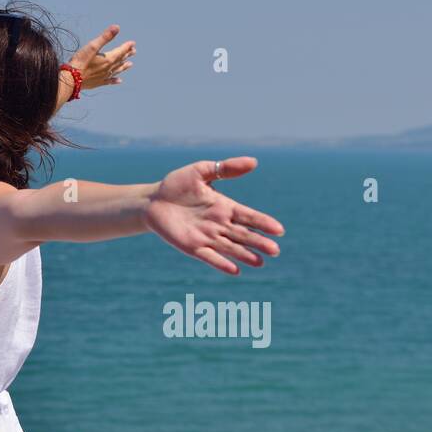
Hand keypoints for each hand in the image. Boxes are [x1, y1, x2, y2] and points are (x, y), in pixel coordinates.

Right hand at [56, 25, 135, 113]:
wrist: (71, 80)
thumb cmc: (80, 62)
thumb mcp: (92, 46)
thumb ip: (105, 37)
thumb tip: (116, 27)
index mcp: (108, 59)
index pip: (120, 51)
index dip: (127, 46)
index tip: (133, 43)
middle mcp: (108, 68)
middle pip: (120, 60)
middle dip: (126, 55)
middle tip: (134, 51)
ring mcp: (104, 76)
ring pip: (117, 70)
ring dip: (123, 66)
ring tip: (130, 64)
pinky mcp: (98, 82)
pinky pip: (109, 81)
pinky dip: (115, 80)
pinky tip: (119, 81)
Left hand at [145, 157, 284, 274]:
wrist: (152, 200)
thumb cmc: (177, 185)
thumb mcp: (201, 171)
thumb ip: (226, 168)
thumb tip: (254, 161)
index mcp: (224, 207)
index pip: (248, 216)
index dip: (263, 223)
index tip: (279, 229)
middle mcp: (219, 224)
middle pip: (243, 235)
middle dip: (259, 242)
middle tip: (275, 250)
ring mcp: (207, 237)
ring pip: (230, 248)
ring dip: (245, 255)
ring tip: (260, 262)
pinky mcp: (192, 247)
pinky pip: (209, 257)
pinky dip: (221, 263)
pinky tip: (235, 270)